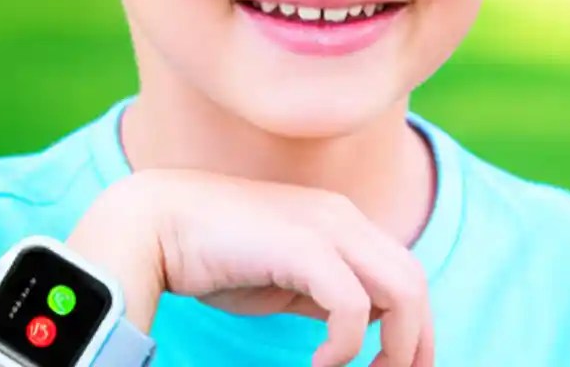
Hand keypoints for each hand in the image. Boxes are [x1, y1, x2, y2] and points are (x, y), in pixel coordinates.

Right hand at [66, 170, 435, 366]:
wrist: (152, 222)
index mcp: (342, 222)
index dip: (416, 326)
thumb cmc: (212, 254)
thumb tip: (356, 325)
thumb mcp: (284, 277)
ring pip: (402, 288)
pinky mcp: (301, 245)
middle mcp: (343, 217)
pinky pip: (351, 304)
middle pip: (414, 281)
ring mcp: (325, 226)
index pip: (405, 273)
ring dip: (395, 344)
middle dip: (417, 340)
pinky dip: (346, 344)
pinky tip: (319, 365)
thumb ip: (322, 292)